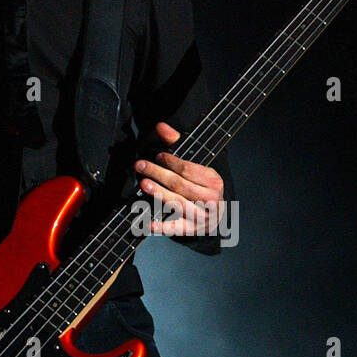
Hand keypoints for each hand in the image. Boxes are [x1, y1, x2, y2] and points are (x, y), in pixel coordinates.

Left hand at [134, 121, 223, 235]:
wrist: (215, 215)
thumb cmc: (202, 186)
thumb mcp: (196, 164)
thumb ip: (177, 144)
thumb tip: (161, 126)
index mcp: (213, 181)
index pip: (189, 170)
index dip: (172, 162)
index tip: (158, 156)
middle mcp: (210, 199)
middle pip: (180, 185)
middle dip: (158, 174)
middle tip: (141, 166)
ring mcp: (200, 216)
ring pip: (177, 203)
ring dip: (159, 194)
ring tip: (144, 184)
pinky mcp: (191, 229)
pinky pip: (175, 228)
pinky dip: (162, 227)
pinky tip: (149, 224)